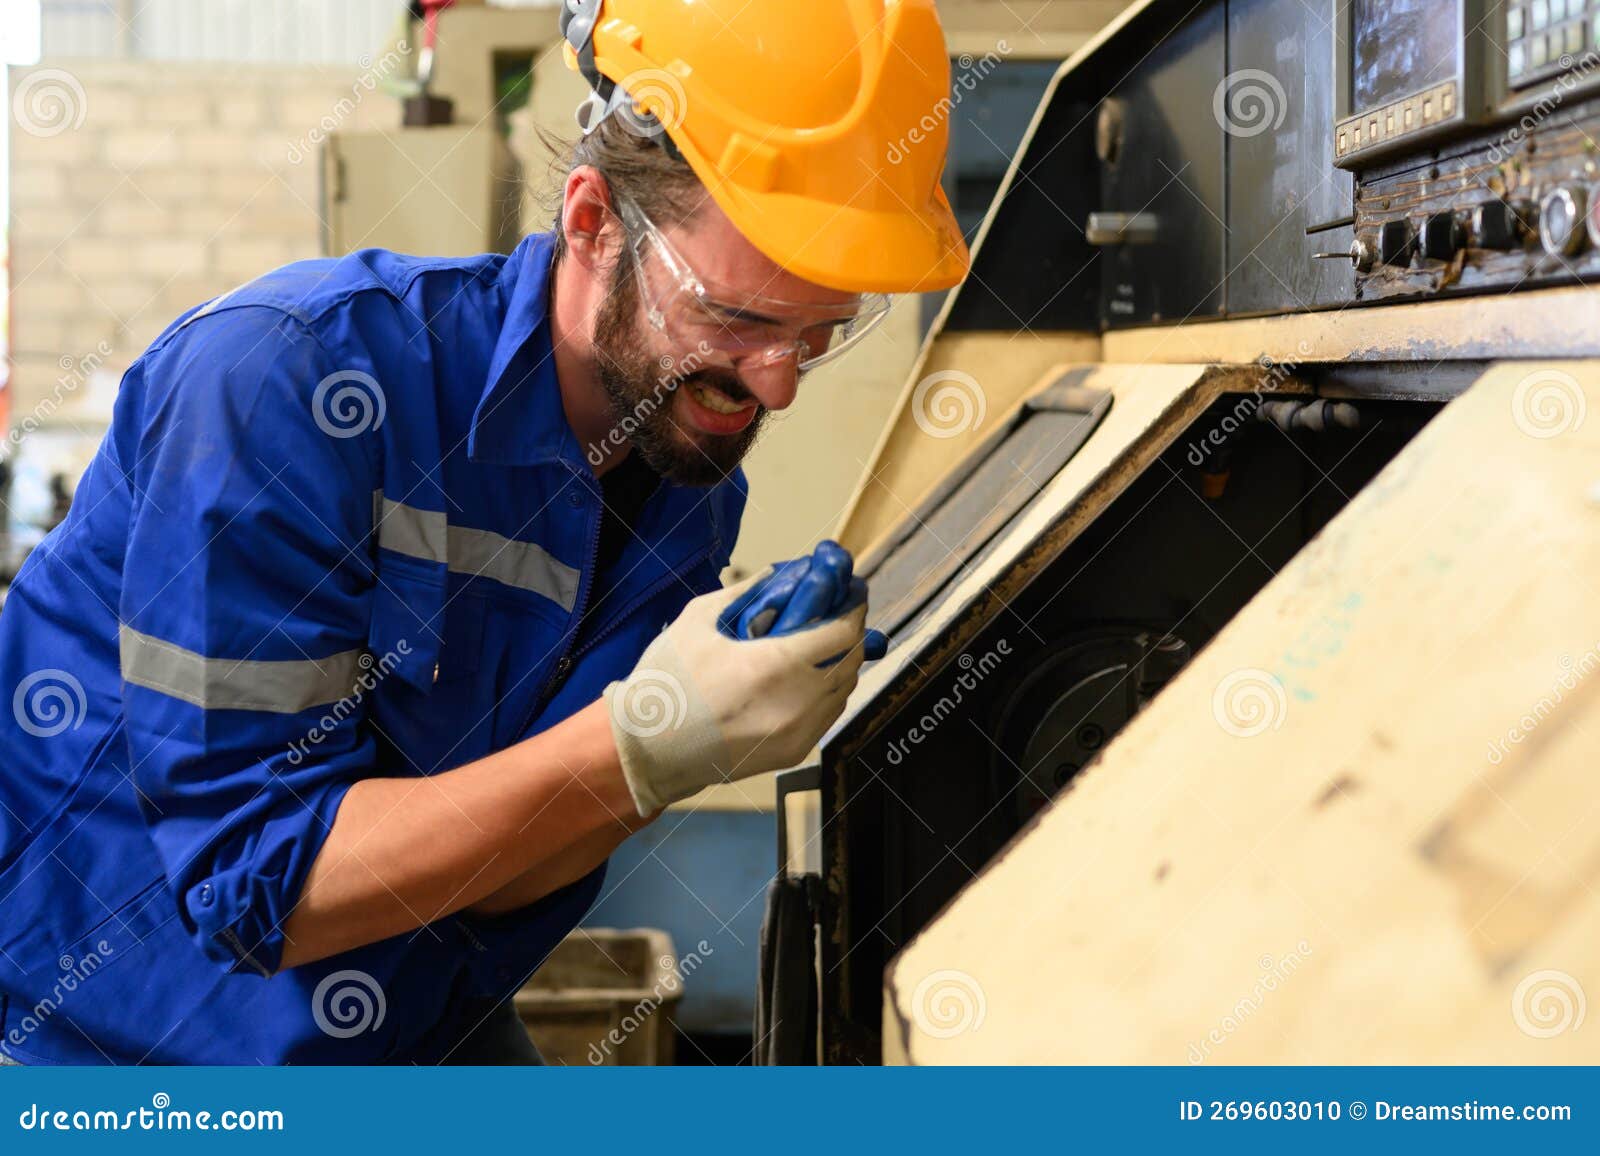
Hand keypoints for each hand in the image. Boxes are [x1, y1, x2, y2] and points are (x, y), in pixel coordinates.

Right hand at [603, 571, 867, 814]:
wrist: (648, 749)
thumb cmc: (667, 682)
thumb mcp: (697, 620)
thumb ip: (744, 593)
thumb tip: (777, 573)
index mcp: (774, 665)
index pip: (842, 632)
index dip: (852, 608)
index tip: (850, 592)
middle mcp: (796, 702)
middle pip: (851, 660)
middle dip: (850, 632)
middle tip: (839, 613)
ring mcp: (798, 733)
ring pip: (844, 690)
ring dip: (841, 663)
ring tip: (822, 645)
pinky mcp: (793, 753)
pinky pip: (828, 716)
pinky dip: (827, 693)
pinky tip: (808, 679)